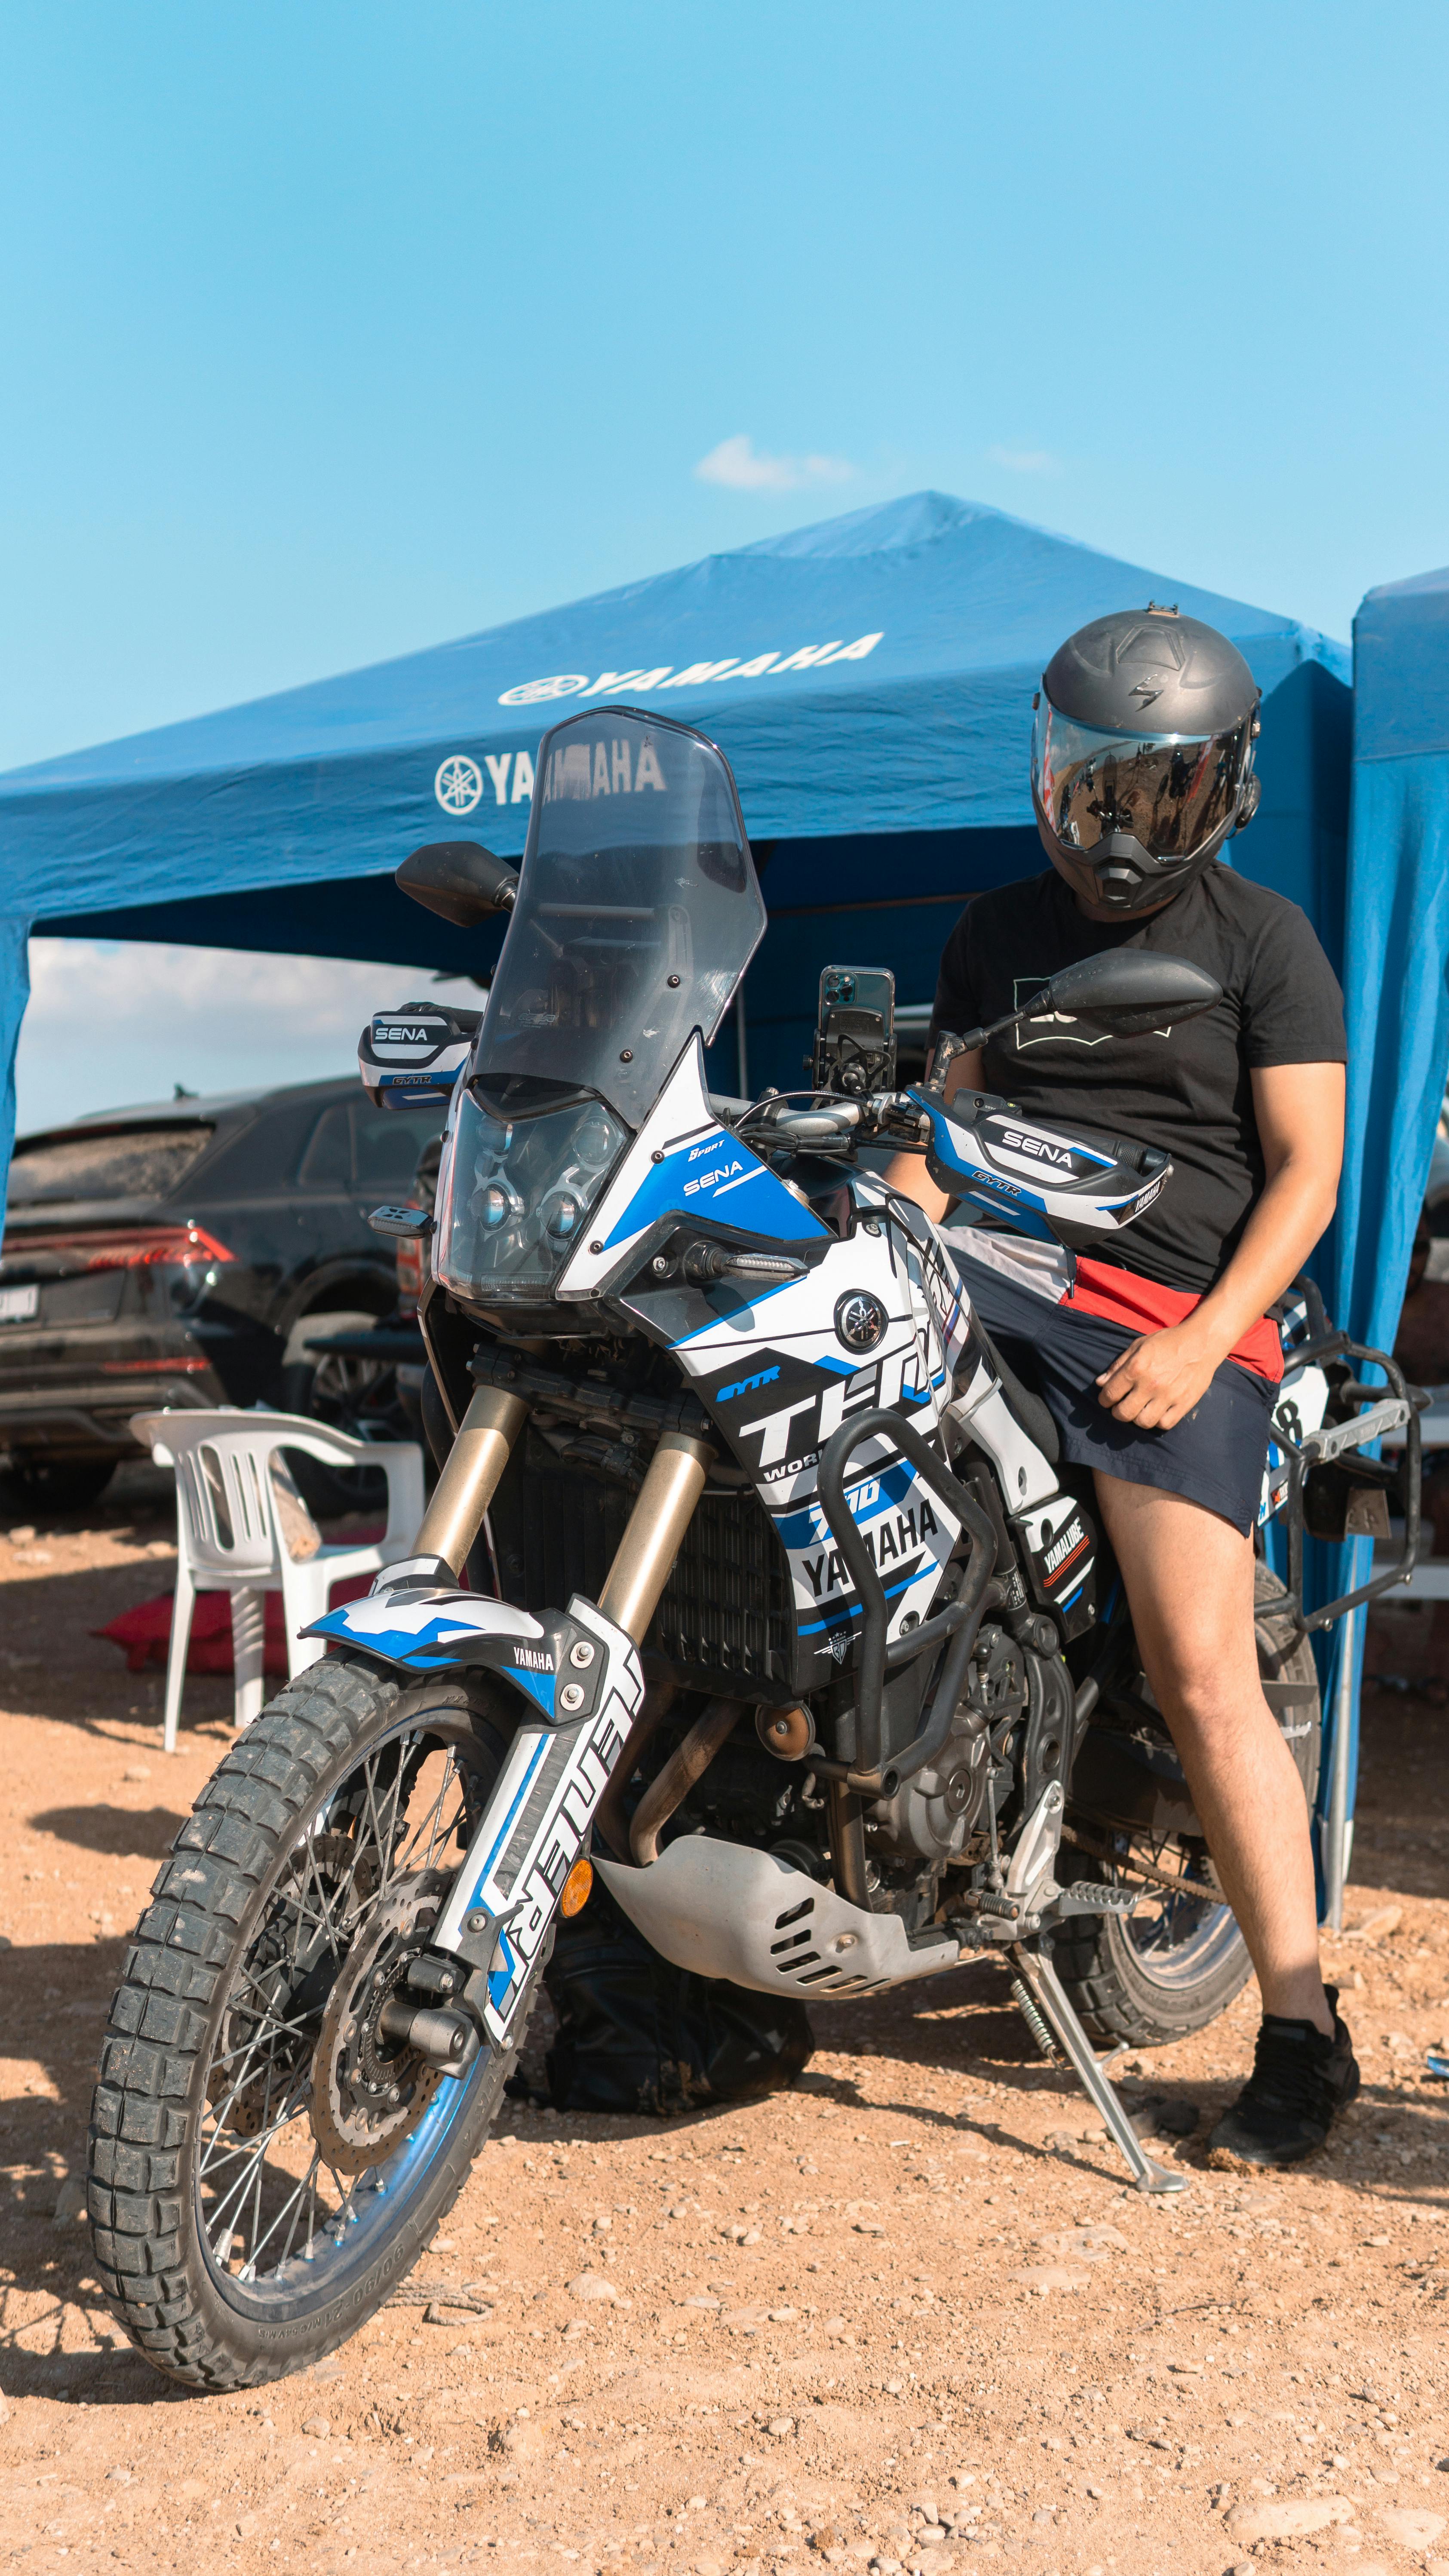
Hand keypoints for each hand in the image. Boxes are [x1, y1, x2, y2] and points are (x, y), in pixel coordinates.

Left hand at [1094, 1321, 1227, 1429]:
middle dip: (1117, 1412)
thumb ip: (1118, 1365)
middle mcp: (1150, 1384)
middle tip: (1121, 1406)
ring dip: (1137, 1418)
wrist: (1200, 1343)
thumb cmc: (1167, 1342)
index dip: (1104, 1400)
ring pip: (1143, 1422)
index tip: (1107, 1400)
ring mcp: (1168, 1396)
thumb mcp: (1138, 1346)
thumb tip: (1100, 1383)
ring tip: (1139, 1410)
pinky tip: (1156, 1412)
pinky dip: (1157, 1421)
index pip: (1109, 1394)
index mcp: (1136, 1368)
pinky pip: (1164, 1424)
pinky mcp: (1184, 1404)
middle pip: (1123, 1413)